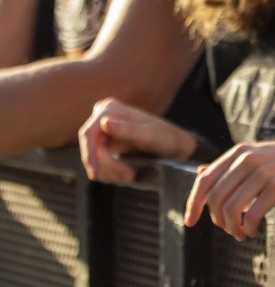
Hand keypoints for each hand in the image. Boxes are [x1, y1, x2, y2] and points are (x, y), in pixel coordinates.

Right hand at [79, 98, 195, 182]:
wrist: (174, 146)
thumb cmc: (165, 137)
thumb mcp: (150, 135)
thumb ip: (128, 130)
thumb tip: (105, 123)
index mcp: (111, 108)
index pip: (89, 133)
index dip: (90, 155)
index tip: (96, 174)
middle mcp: (103, 116)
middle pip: (91, 147)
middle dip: (106, 165)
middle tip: (128, 177)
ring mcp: (103, 129)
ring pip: (94, 156)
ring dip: (110, 170)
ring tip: (130, 176)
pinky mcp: (105, 142)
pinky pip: (99, 160)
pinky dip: (110, 170)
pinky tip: (125, 174)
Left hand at [184, 139, 274, 239]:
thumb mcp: (259, 156)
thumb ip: (231, 165)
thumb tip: (200, 174)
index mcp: (240, 152)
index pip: (204, 181)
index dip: (193, 204)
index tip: (190, 222)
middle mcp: (248, 160)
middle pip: (215, 199)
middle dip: (217, 220)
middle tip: (228, 230)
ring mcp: (263, 172)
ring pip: (230, 210)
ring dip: (232, 228)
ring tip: (241, 233)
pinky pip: (251, 215)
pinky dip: (248, 228)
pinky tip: (253, 231)